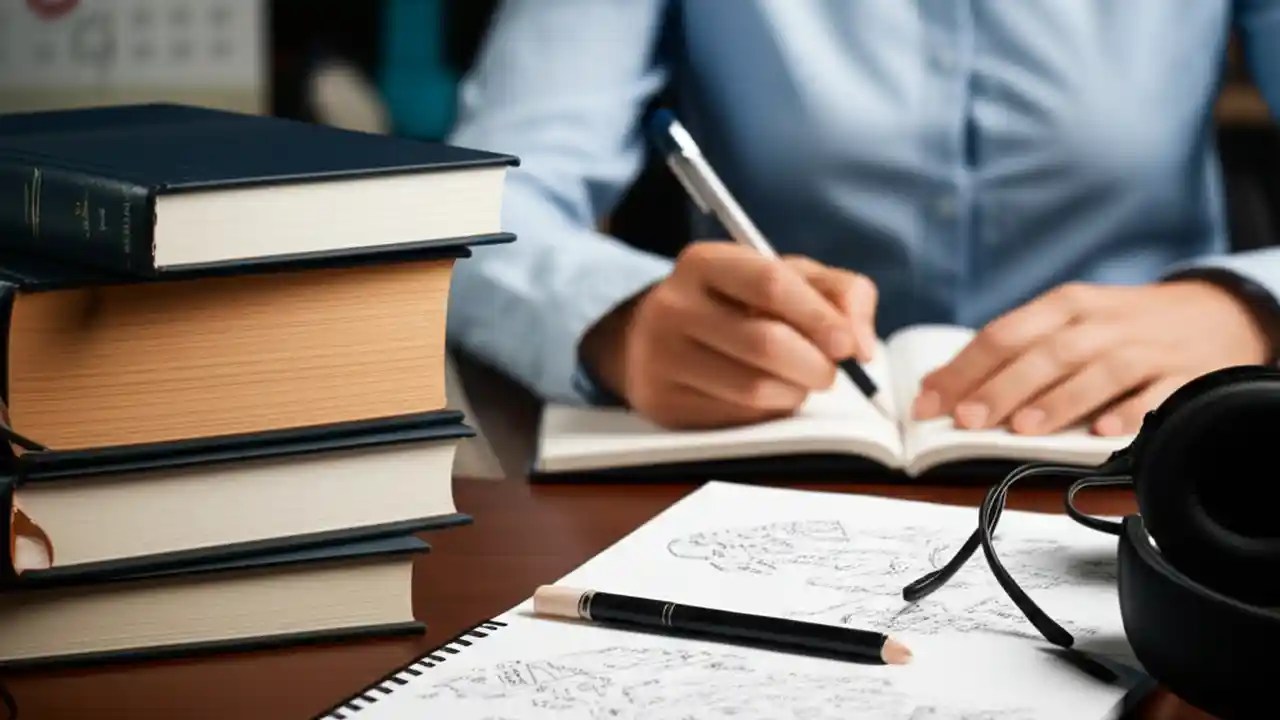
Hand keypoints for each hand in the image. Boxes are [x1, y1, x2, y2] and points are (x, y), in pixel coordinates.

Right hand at [580, 240, 877, 428]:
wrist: (652, 338)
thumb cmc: (737, 304)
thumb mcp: (787, 278)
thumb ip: (840, 294)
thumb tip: (862, 345)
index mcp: (704, 262)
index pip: (771, 283)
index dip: (819, 317)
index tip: (849, 346)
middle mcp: (673, 305)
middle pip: (765, 342)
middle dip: (814, 365)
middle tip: (828, 373)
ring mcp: (661, 357)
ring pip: (752, 388)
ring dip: (793, 393)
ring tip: (796, 383)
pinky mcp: (662, 402)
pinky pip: (734, 418)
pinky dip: (766, 412)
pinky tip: (765, 397)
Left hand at [912, 280, 1275, 435]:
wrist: (1214, 312)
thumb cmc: (1121, 325)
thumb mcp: (1069, 322)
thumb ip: (1012, 353)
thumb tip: (942, 389)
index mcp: (1065, 306)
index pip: (1002, 335)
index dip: (962, 370)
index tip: (929, 403)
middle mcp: (1101, 322)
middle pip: (1044, 353)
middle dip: (1001, 387)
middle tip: (968, 419)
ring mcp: (1143, 347)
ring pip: (1095, 371)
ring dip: (1057, 401)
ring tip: (1023, 427)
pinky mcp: (1182, 374)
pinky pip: (1152, 393)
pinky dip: (1126, 412)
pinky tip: (1102, 432)